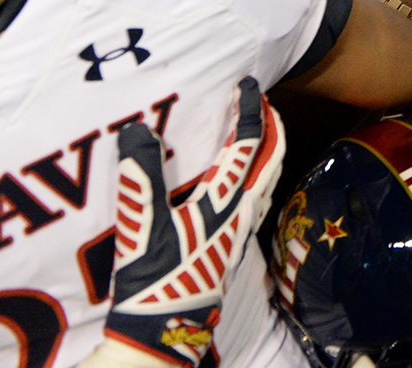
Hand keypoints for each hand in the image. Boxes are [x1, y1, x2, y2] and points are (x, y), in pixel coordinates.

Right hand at [86, 78, 284, 367]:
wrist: (164, 329)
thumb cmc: (156, 279)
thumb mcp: (140, 227)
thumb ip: (140, 178)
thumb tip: (138, 131)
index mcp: (224, 201)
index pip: (247, 144)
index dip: (249, 110)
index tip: (247, 84)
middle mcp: (243, 212)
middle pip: (272, 159)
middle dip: (273, 126)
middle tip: (264, 101)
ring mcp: (243, 230)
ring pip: (269, 179)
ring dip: (270, 150)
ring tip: (261, 132)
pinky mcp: (236, 245)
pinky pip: (260, 198)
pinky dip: (259, 175)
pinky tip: (244, 181)